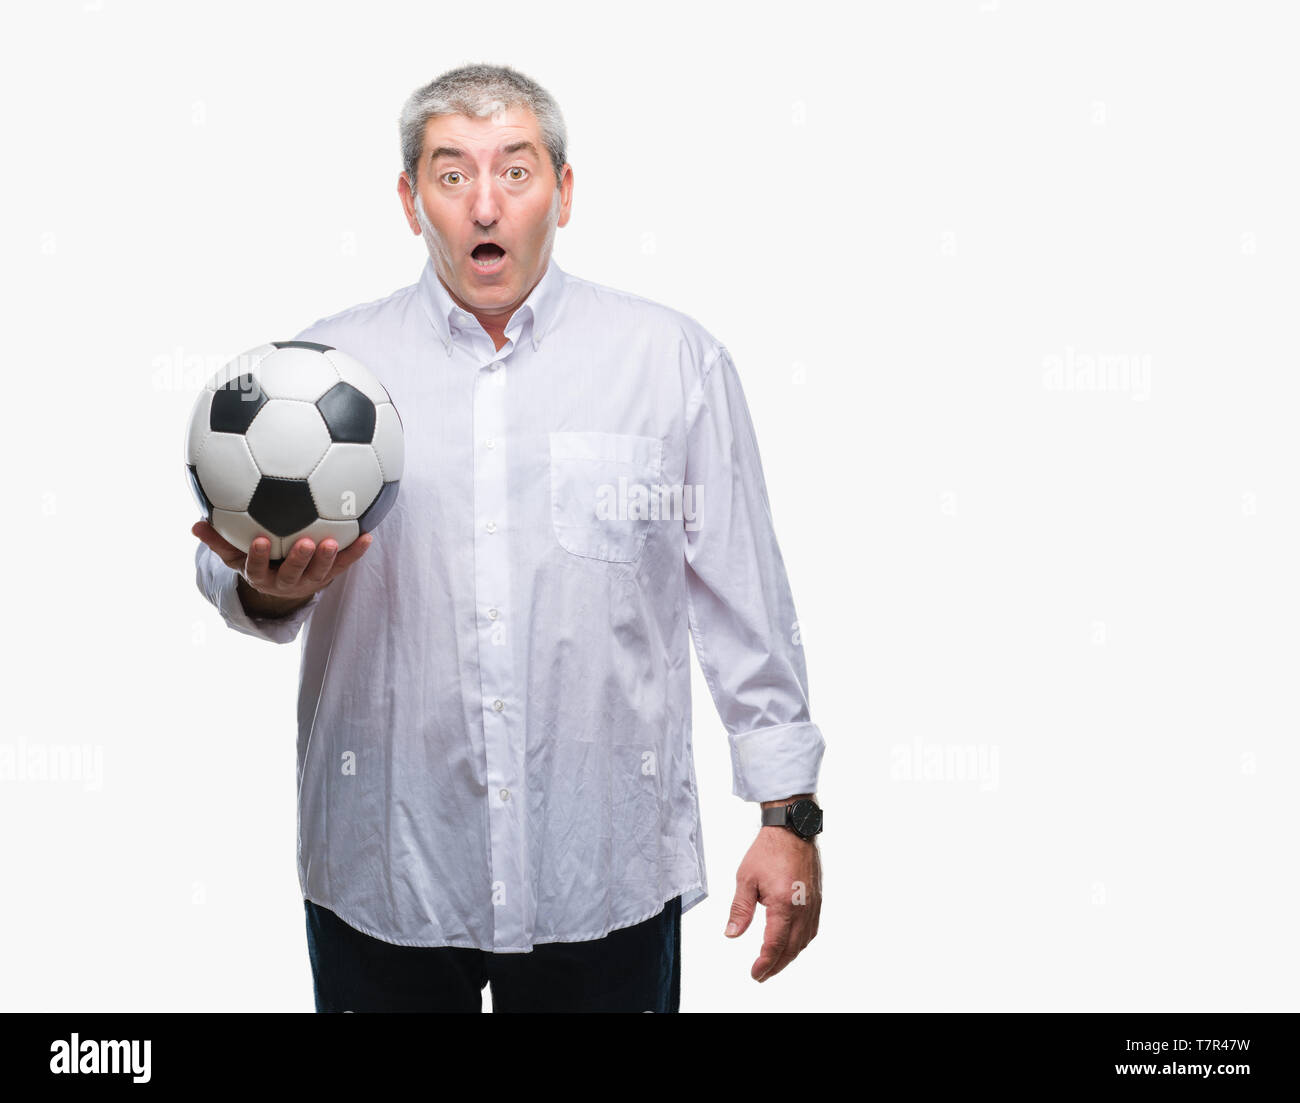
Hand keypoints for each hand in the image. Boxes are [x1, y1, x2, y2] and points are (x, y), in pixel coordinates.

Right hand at [191, 519, 371, 605]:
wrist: (284, 583)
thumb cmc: (258, 561)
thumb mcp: (235, 554)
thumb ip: (218, 540)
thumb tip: (195, 525)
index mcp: (262, 576)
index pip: (257, 569)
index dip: (258, 557)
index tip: (259, 540)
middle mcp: (286, 581)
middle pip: (293, 574)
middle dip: (299, 559)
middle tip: (306, 542)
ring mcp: (310, 580)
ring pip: (320, 573)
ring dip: (327, 558)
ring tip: (331, 540)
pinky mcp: (330, 574)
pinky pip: (344, 564)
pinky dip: (356, 551)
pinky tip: (367, 534)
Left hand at [726, 821, 821, 982]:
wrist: (792, 830)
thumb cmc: (768, 851)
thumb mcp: (746, 879)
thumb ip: (740, 910)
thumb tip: (731, 934)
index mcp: (784, 905)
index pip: (774, 945)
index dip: (764, 963)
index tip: (755, 974)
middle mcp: (803, 908)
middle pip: (791, 949)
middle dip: (776, 965)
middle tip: (761, 974)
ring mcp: (813, 905)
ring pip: (804, 942)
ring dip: (789, 956)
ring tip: (774, 963)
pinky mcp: (817, 899)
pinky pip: (812, 930)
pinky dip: (801, 943)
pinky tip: (791, 944)